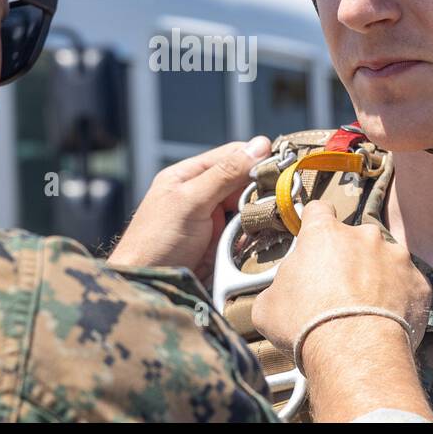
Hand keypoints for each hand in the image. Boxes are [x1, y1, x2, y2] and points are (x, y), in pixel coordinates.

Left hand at [107, 136, 270, 275]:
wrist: (147, 288)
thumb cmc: (157, 240)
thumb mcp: (191, 201)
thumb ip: (225, 174)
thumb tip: (260, 145)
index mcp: (189, 176)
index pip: (232, 155)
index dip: (257, 158)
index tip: (283, 165)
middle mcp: (201, 195)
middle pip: (244, 183)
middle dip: (262, 190)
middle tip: (285, 196)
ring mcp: (211, 222)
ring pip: (249, 209)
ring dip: (262, 214)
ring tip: (279, 217)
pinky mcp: (220, 246)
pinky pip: (247, 234)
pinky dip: (258, 236)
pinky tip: (270, 237)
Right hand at [251, 200, 432, 421]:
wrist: (354, 352)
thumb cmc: (306, 324)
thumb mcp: (267, 307)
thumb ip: (278, 287)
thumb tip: (281, 294)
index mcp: (324, 234)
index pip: (318, 210)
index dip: (314, 223)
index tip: (314, 239)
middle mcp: (364, 236)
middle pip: (355, 239)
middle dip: (348, 258)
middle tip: (338, 290)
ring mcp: (396, 257)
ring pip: (385, 260)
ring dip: (377, 277)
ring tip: (366, 310)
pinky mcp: (418, 283)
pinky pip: (407, 286)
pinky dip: (399, 299)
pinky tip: (386, 321)